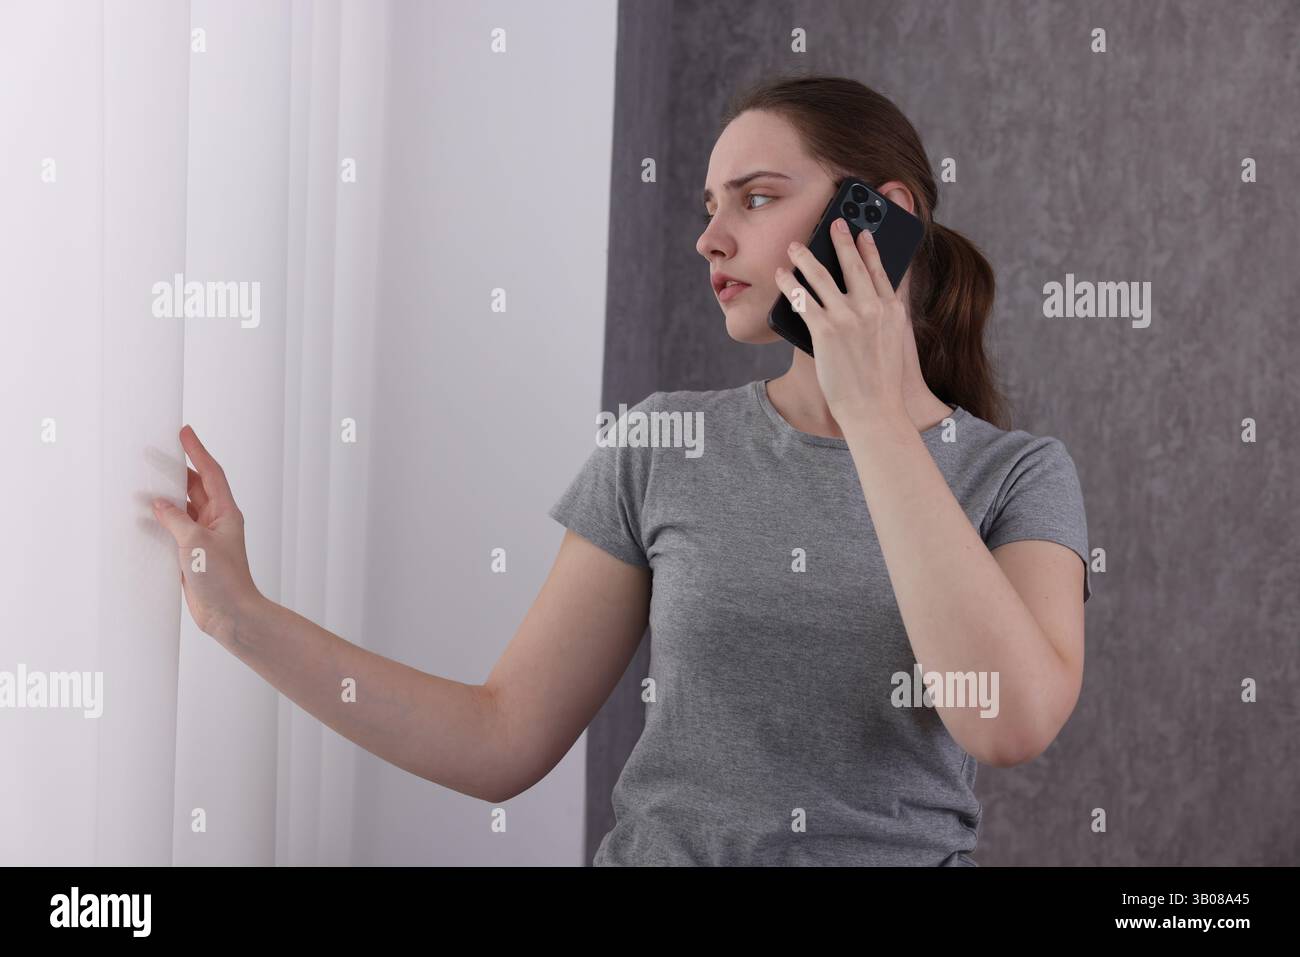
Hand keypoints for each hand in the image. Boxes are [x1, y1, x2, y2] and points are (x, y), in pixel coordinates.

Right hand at [152, 425, 262, 641]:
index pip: (210, 474)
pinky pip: (175, 530)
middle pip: (195, 488)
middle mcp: (216, 522)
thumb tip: (158, 503)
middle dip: (177, 471)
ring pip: (183, 509)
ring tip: (144, 482)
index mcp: (225, 513)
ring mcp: (205, 539)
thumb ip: (175, 519)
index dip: (197, 452)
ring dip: (166, 497)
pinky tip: (144, 517)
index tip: (185, 432)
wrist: (230, 615)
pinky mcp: (193, 555)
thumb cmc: (224, 580)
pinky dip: (161, 522)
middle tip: (155, 454)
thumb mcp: (196, 543)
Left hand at [774, 217, 910, 427]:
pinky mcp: (825, 331)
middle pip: (853, 264)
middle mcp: (871, 308)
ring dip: (806, 257)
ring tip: (795, 246)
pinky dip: (789, 284)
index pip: (880, 270)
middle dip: (840, 240)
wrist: (874, 409)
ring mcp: (847, 318)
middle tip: (832, 223)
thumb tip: (872, 296)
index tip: (863, 233)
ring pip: (822, 277)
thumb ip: (885, 316)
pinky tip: (781, 276)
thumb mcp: (894, 343)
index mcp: (892, 310)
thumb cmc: (880, 382)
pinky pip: (802, 299)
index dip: (870, 248)